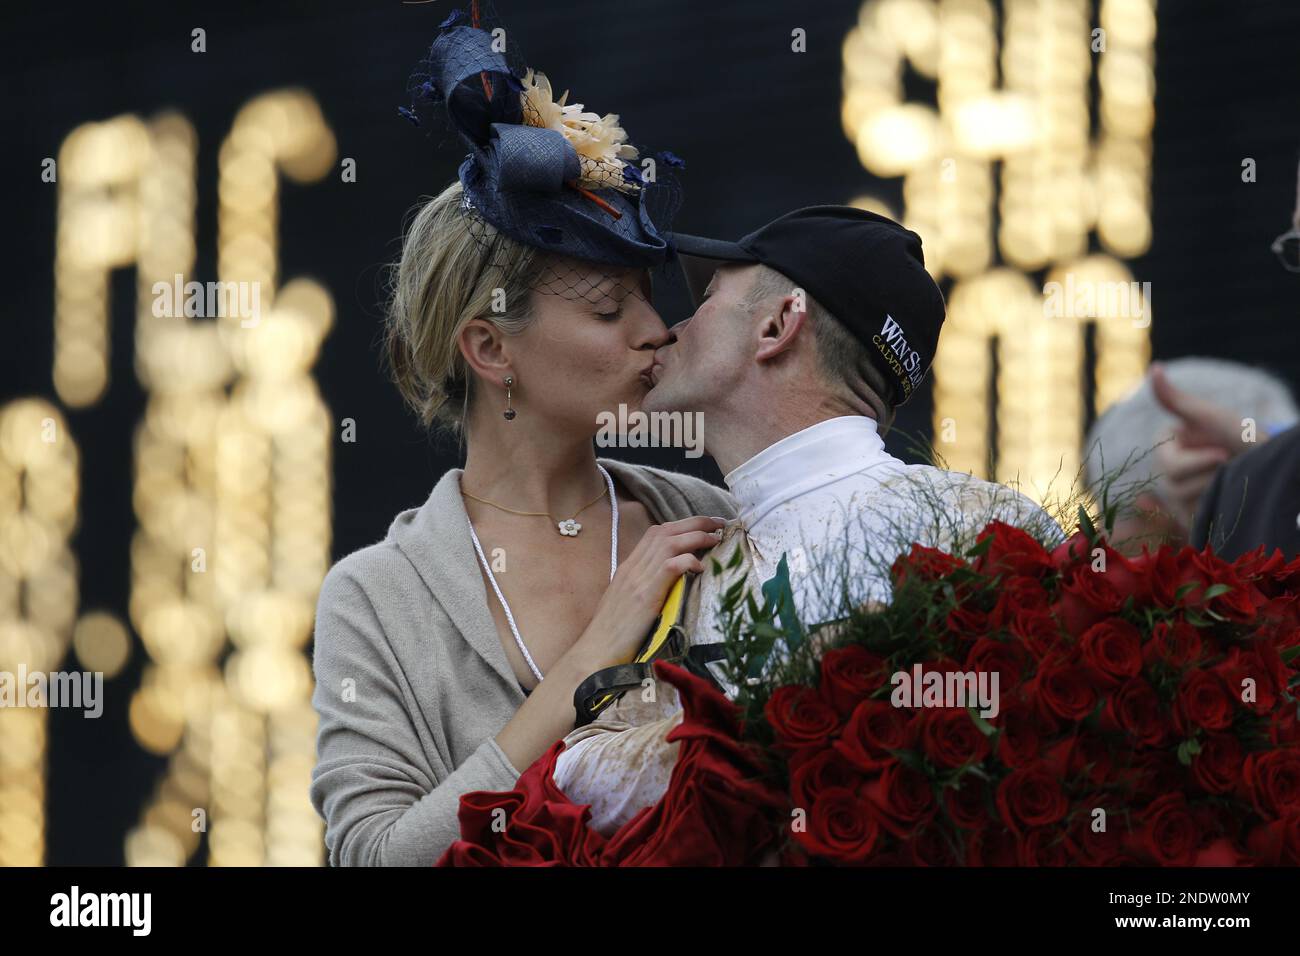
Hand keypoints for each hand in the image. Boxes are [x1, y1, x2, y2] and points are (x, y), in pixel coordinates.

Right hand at [566, 515, 726, 671]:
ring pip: (669, 543)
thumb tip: (668, 582)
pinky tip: (700, 567)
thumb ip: (643, 585)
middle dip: (695, 522)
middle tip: (719, 523)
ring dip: (696, 536)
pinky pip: (670, 566)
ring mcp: (638, 579)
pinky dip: (688, 560)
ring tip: (716, 538)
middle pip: (665, 531)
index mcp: (628, 567)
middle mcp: (633, 567)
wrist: (596, 651)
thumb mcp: (626, 601)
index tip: (702, 526)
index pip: (655, 533)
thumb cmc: (612, 633)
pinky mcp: (645, 595)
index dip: (681, 525)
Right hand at [1149, 362, 1258, 526]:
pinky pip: (1193, 520)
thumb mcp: (1210, 417)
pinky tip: (1226, 498)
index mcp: (1163, 447)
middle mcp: (1163, 473)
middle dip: (1210, 476)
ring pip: (1184, 504)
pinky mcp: (1187, 516)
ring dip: (1216, 491)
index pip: (1167, 465)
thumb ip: (1177, 399)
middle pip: (1173, 487)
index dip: (1198, 461)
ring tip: (1230, 480)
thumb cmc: (1239, 436)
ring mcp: (1173, 496)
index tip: (1223, 453)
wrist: (1265, 465)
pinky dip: (1215, 509)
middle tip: (1231, 465)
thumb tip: (1154, 367)